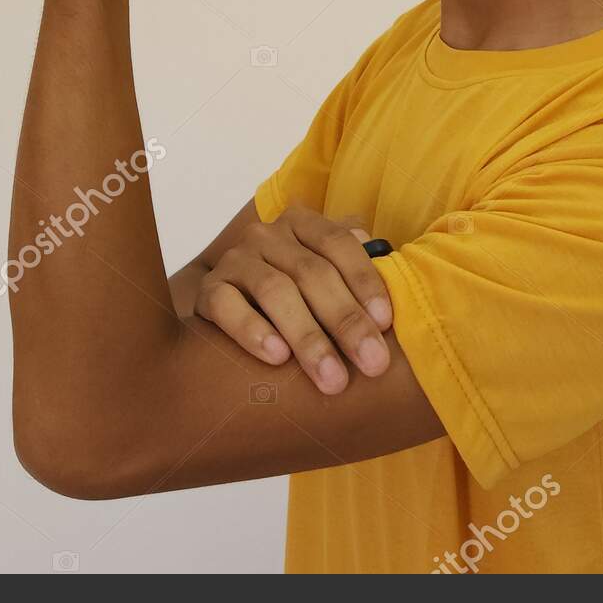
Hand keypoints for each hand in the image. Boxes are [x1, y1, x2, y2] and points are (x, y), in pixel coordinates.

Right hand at [193, 206, 393, 394]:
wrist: (232, 311)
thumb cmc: (299, 297)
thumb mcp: (328, 277)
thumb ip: (358, 267)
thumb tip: (394, 268)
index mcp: (303, 223)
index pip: (338, 243)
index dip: (364, 280)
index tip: (386, 323)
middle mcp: (267, 234)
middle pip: (312, 272)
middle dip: (346, 321)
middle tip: (373, 364)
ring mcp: (235, 260)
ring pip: (275, 291)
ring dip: (308, 337)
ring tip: (332, 378)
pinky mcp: (208, 290)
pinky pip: (228, 307)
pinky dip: (253, 331)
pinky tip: (277, 357)